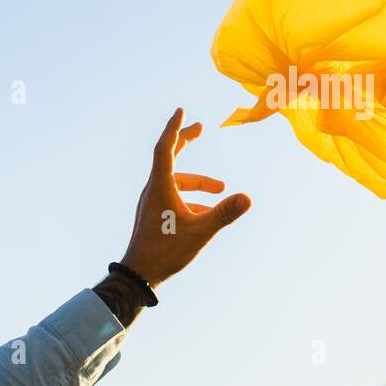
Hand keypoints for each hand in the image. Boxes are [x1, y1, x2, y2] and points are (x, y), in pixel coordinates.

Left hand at [120, 108, 250, 288]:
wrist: (138, 275)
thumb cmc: (165, 252)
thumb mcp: (200, 232)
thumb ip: (224, 214)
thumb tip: (247, 198)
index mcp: (160, 187)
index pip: (165, 148)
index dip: (174, 128)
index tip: (181, 110)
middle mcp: (153, 190)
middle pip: (169, 157)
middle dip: (186, 142)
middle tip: (201, 127)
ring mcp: (152, 202)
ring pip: (176, 181)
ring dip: (199, 183)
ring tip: (222, 191)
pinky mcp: (154, 214)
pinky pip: (174, 197)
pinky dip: (192, 198)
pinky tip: (208, 212)